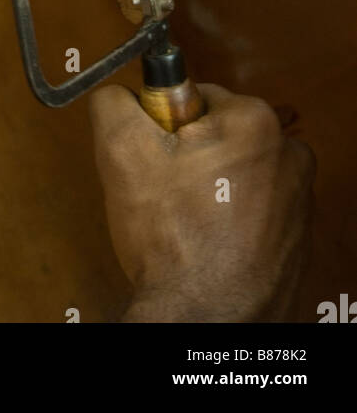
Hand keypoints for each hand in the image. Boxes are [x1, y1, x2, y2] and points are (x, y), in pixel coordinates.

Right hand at [90, 83, 315, 322]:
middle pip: (218, 137)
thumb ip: (114, 103)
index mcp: (255, 120)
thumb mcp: (121, 150)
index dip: (164, 129)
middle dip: (189, 160)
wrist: (206, 318)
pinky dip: (230, 223)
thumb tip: (118, 94)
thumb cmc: (173, 237)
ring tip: (187, 226)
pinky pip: (251, 212)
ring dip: (210, 192)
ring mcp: (298, 201)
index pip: (195, 98)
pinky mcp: (296, 239)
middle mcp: (290, 154)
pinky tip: (208, 245)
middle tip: (166, 196)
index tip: (157, 161)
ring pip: (234, 176)